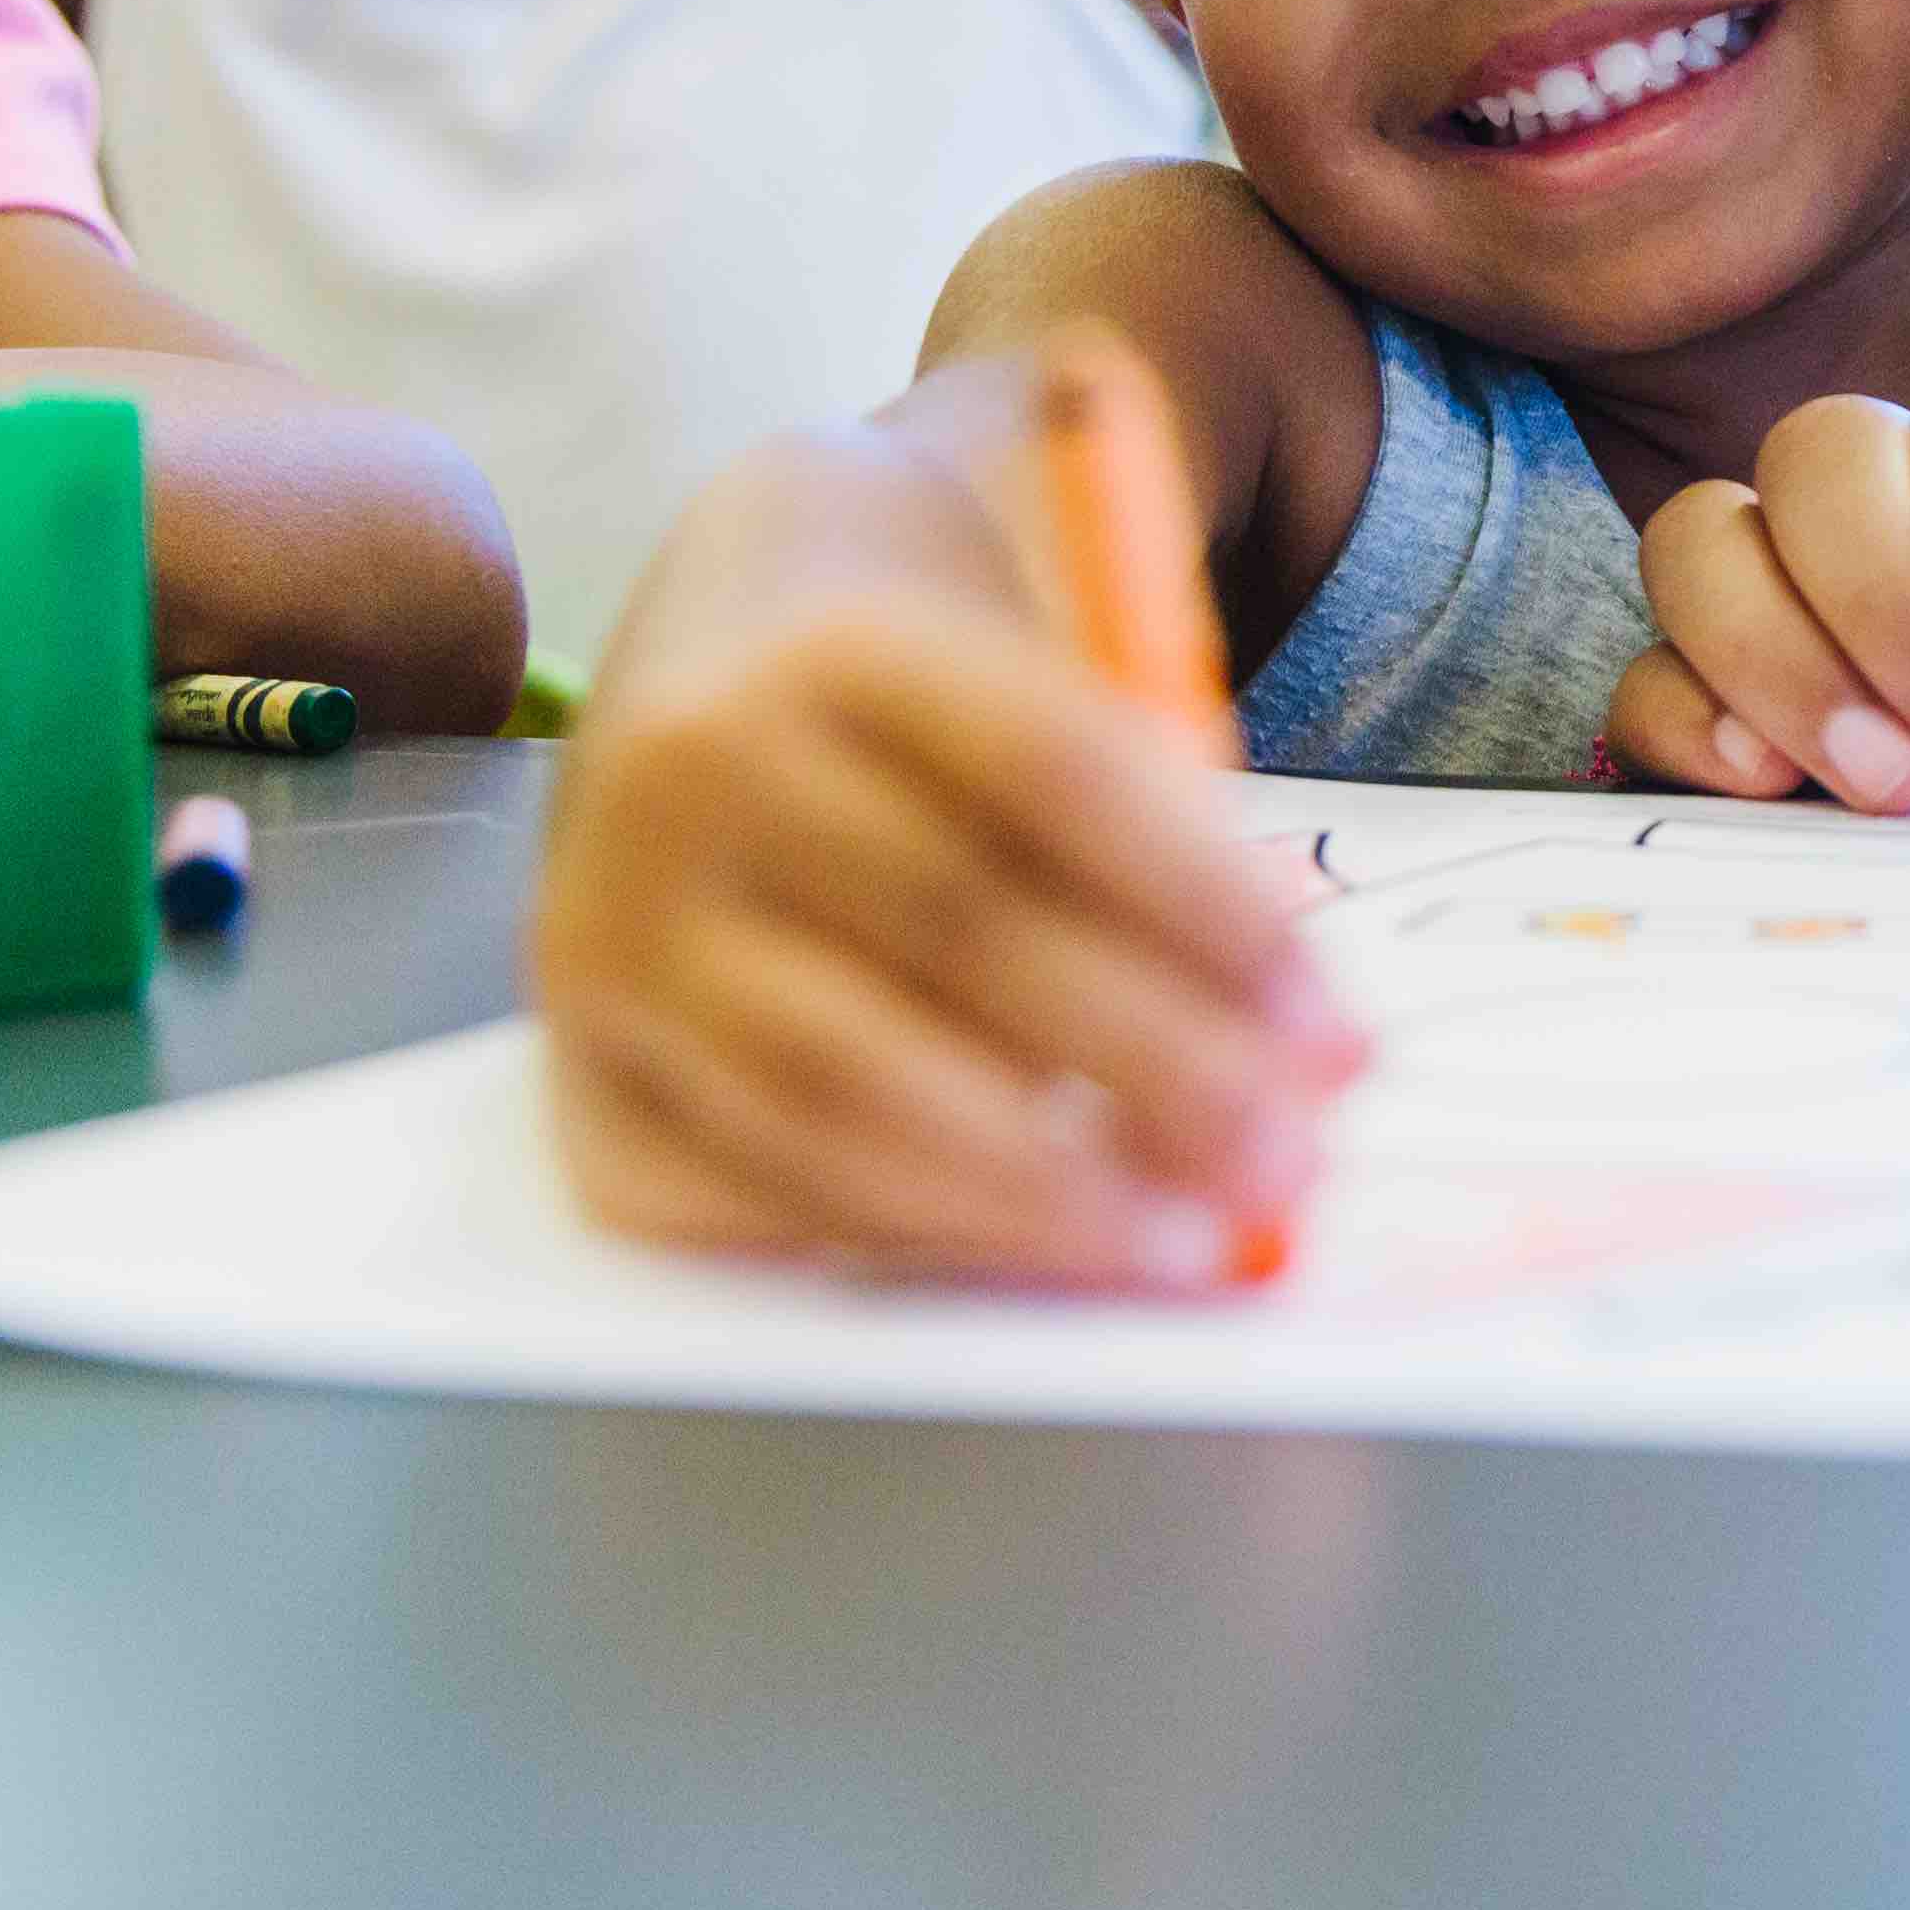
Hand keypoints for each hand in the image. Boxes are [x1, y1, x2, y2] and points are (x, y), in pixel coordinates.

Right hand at [532, 593, 1365, 1284]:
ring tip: (1183, 1244)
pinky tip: (1015, 1261)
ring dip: (1032, 1192)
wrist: (713, 656)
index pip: (1055, 772)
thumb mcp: (1046, 685)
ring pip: (833, 1084)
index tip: (1335, 1034)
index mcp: (845, 648)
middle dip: (1155, 1071)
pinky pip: (730, 1187)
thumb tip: (1294, 1056)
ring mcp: (613, 926)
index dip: (1211, 912)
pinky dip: (887, 1236)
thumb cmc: (935, 708)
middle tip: (1287, 1164)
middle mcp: (701, 774)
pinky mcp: (574, 1066)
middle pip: (958, 932)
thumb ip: (1159, 835)